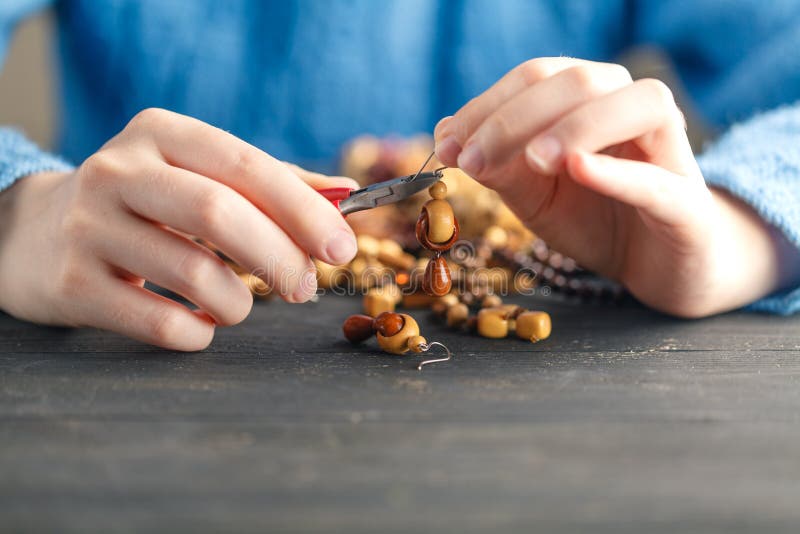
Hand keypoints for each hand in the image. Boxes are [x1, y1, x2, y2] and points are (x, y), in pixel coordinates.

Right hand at [0, 108, 357, 349]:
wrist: (34, 233)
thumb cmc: (145, 204)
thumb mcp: (199, 174)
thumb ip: (272, 183)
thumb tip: (347, 194)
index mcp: (161, 133)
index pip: (246, 165)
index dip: (303, 209)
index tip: (341, 248)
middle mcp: (118, 171)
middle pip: (219, 214)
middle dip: (280, 258)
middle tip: (306, 288)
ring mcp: (88, 227)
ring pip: (192, 272)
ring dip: (239, 302)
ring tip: (240, 305)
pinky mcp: (72, 284)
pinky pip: (158, 322)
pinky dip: (198, 333)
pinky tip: (202, 326)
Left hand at [435, 58, 794, 316]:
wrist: (658, 264)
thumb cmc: (596, 218)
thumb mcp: (534, 195)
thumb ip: (499, 167)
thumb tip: (446, 137)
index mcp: (590, 98)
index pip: (535, 77)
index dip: (484, 106)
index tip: (446, 144)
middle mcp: (631, 106)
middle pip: (574, 82)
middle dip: (511, 119)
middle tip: (470, 160)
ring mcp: (667, 148)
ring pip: (630, 106)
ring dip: (571, 128)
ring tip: (530, 162)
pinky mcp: (686, 201)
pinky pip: (653, 178)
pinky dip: (614, 171)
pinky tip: (575, 168)